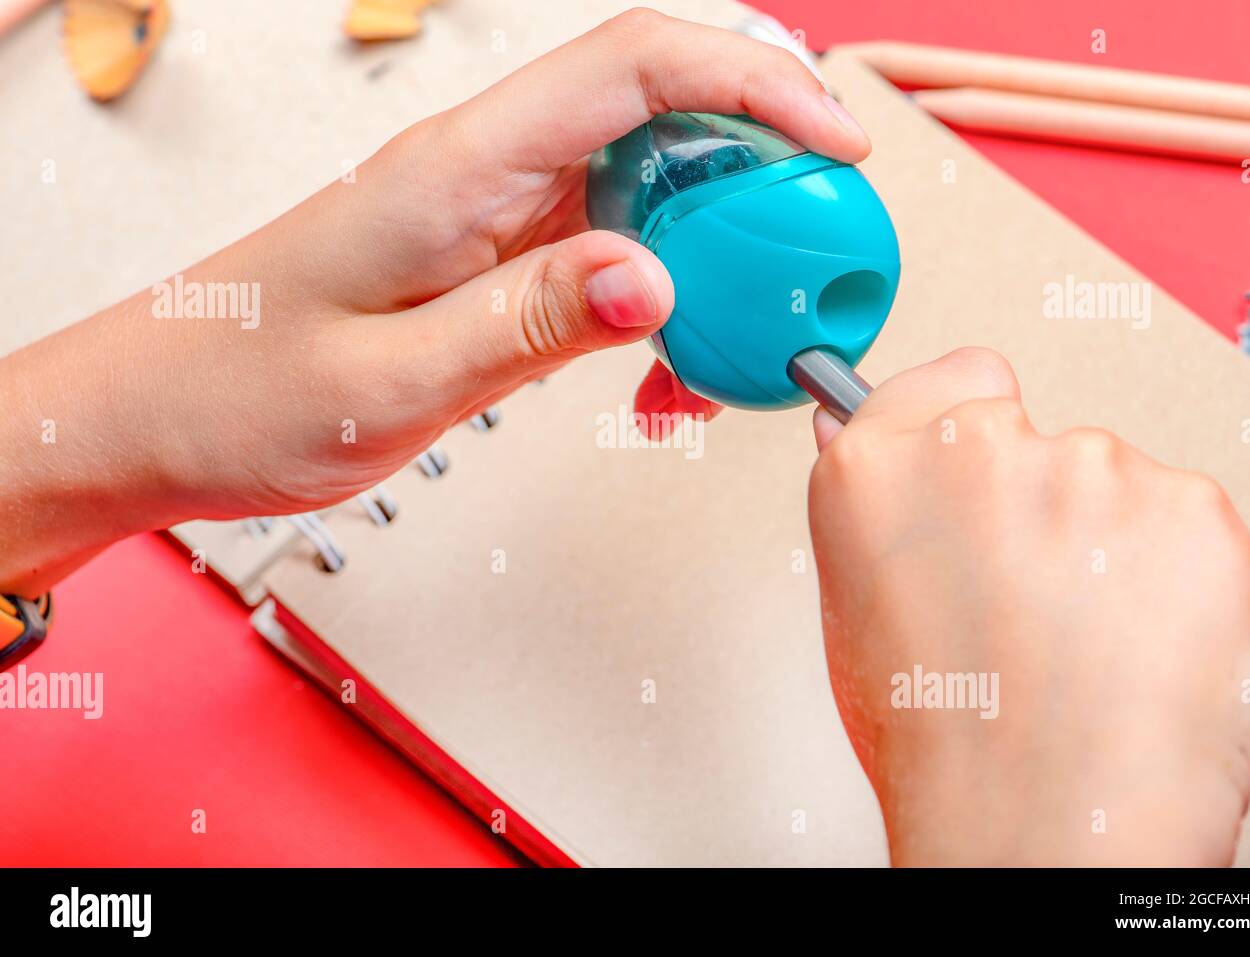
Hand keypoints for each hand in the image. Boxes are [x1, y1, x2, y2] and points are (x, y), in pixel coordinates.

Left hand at [0, 9, 868, 592]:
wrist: (157, 416)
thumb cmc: (242, 392)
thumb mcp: (390, 381)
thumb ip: (526, 324)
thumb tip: (654, 280)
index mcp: (455, 168)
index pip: (633, 67)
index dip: (753, 82)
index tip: (836, 144)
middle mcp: (483, 173)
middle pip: (661, 119)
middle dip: (760, 178)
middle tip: (813, 266)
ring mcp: (493, 217)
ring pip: (646, 197)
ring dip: (714, 263)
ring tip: (730, 356)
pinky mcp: (496, 264)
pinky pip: (608, 262)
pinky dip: (658, 312)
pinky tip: (660, 383)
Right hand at [808, 347, 1249, 864]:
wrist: (1044, 836)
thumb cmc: (944, 752)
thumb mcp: (859, 617)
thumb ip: (869, 506)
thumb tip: (848, 424)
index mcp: (874, 472)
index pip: (952, 383)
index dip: (975, 431)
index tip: (989, 475)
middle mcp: (976, 450)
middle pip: (1035, 439)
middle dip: (1041, 504)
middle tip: (1036, 604)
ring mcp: (1088, 470)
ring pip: (1112, 486)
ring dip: (1110, 545)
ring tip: (1089, 646)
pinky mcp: (1187, 507)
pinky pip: (1184, 522)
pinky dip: (1178, 575)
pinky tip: (1140, 645)